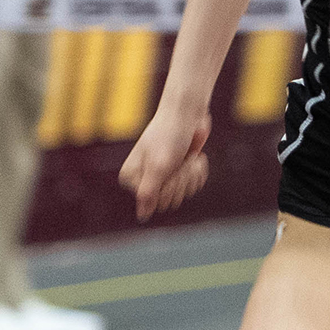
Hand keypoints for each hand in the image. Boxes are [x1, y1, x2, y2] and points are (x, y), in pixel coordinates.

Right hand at [118, 105, 210, 221]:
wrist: (187, 112)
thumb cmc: (169, 135)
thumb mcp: (158, 166)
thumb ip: (148, 193)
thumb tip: (142, 216)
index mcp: (131, 178)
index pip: (154, 203)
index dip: (167, 189)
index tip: (170, 169)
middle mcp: (145, 179)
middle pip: (169, 202)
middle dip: (181, 181)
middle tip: (180, 161)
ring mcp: (163, 176)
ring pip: (183, 195)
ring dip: (191, 176)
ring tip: (188, 157)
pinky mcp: (180, 172)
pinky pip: (192, 187)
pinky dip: (198, 173)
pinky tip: (195, 158)